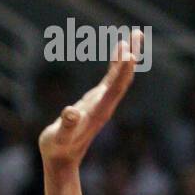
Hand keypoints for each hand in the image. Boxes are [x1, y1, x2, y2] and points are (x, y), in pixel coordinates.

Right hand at [39, 31, 142, 170]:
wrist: (62, 160)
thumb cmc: (57, 148)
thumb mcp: (58, 138)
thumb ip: (66, 126)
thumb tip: (71, 113)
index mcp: (98, 112)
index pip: (114, 89)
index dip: (122, 71)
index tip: (130, 51)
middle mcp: (105, 106)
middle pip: (124, 80)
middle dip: (131, 58)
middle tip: (137, 34)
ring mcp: (102, 103)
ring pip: (121, 77)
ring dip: (128, 57)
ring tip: (134, 35)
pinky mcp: (97, 102)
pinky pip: (112, 79)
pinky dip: (117, 64)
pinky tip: (120, 50)